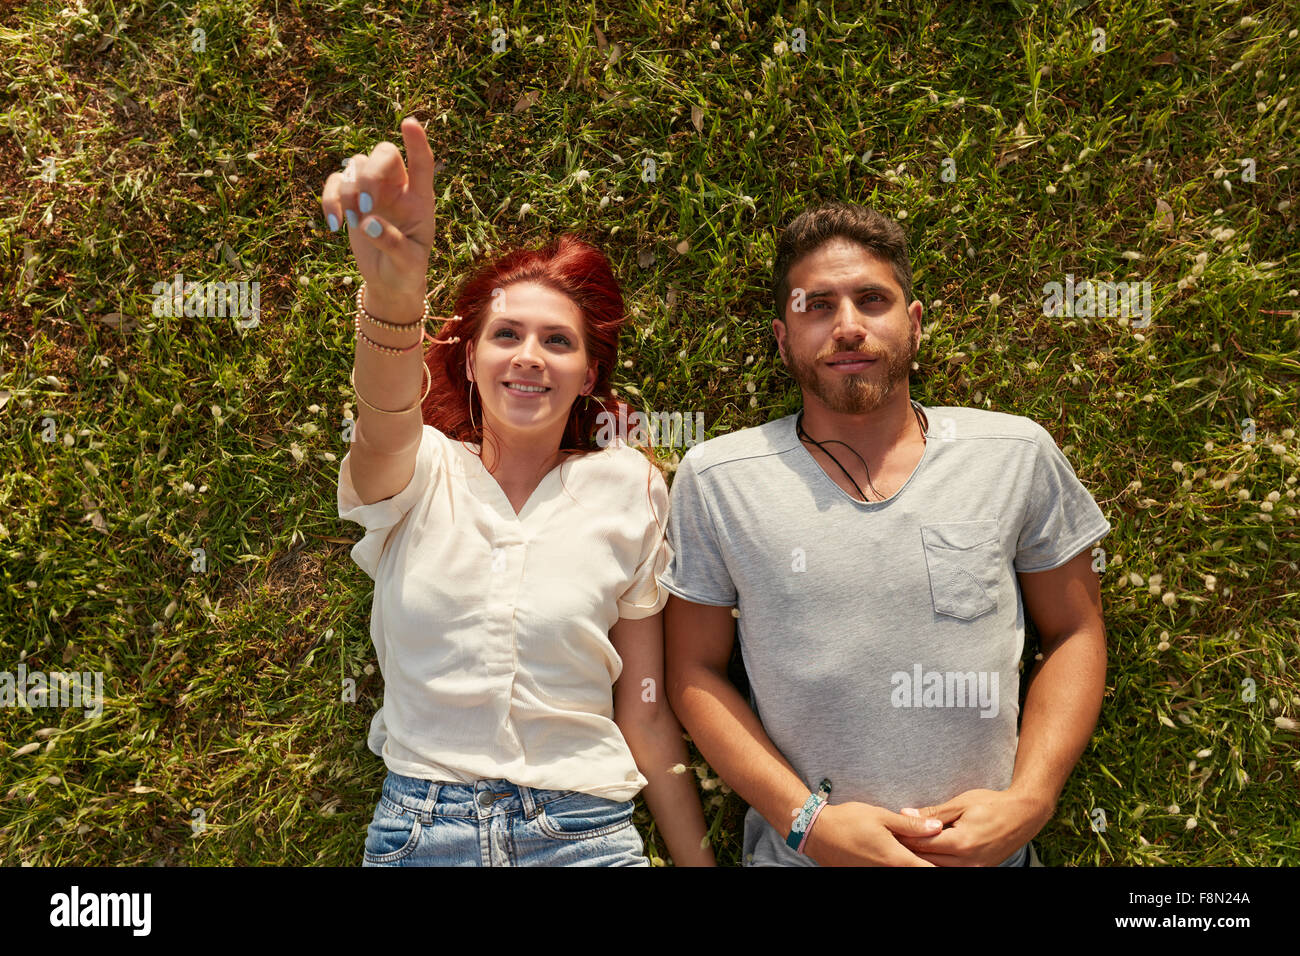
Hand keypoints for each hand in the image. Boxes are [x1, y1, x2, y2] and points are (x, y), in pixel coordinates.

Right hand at [320, 116, 437, 300]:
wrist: (390, 281)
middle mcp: (397, 187)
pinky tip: (334, 226)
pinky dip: (330, 199)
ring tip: (354, 224)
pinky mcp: (350, 199)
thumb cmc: (407, 270)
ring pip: (355, 165)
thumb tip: (367, 223)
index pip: (422, 163)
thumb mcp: (408, 263)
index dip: (417, 143)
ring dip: (349, 192)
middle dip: (370, 174)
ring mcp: (373, 190)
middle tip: (365, 206)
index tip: (409, 123)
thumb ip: (392, 243)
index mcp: (420, 199)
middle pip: (384, 154)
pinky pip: (335, 182)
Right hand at [801, 801, 943, 866]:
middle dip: (929, 862)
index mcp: (896, 859)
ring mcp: (876, 875)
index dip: (943, 865)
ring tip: (919, 853)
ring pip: (903, 872)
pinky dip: (896, 865)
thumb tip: (937, 827)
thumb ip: (911, 825)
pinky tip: (897, 854)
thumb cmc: (849, 820)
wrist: (817, 833)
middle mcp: (888, 872)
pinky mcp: (865, 874)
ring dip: (912, 863)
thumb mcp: (881, 816)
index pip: (929, 869)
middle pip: (918, 871)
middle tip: (941, 855)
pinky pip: (887, 872)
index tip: (957, 860)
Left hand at [893, 788, 1051, 865]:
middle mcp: (968, 861)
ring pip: (938, 868)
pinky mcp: (979, 870)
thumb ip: (933, 813)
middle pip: (928, 860)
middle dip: (909, 849)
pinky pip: (951, 869)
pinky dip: (937, 861)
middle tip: (893, 839)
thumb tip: (905, 814)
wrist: (1024, 815)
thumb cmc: (992, 804)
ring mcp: (975, 869)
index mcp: (962, 842)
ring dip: (921, 858)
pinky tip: (926, 852)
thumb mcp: (961, 803)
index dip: (904, 837)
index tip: (891, 830)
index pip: (923, 844)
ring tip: (906, 845)